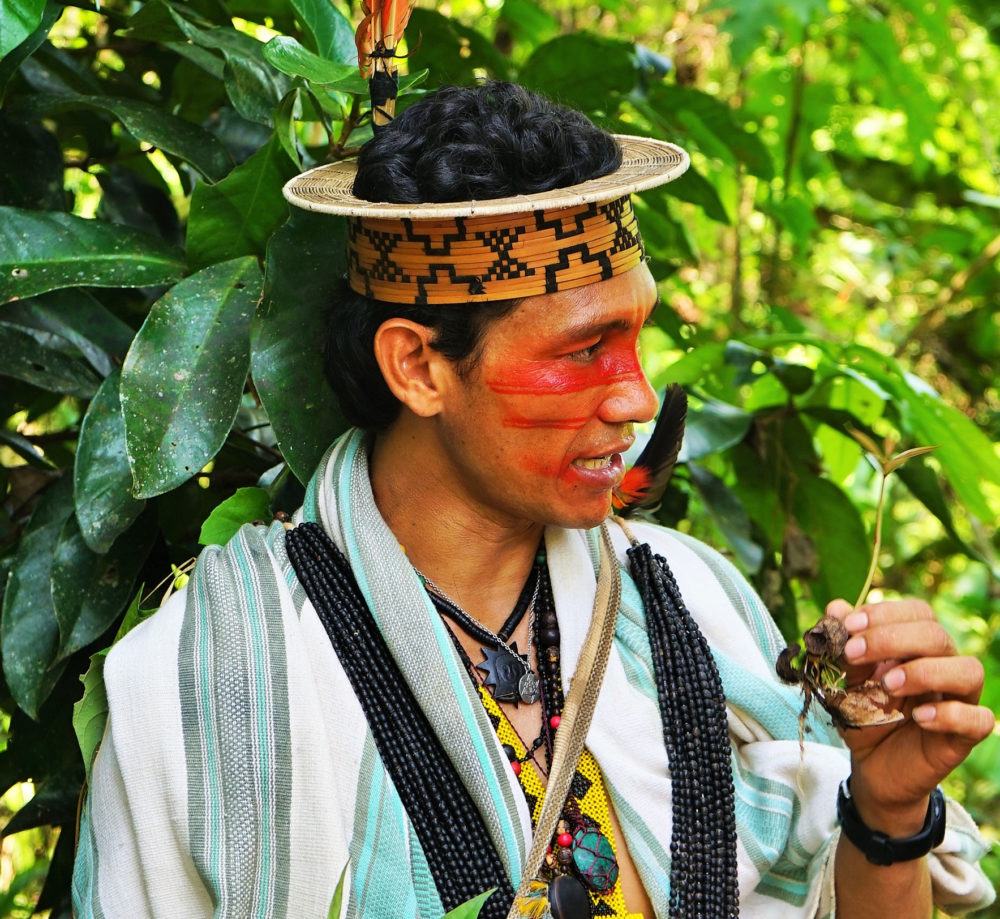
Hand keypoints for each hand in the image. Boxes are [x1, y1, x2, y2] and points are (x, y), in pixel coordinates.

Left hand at [826, 597, 993, 832]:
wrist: (871, 764)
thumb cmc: (863, 714)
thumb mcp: (844, 680)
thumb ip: (842, 646)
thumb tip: (836, 607)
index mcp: (917, 645)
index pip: (918, 612)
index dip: (885, 613)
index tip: (848, 625)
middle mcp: (943, 665)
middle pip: (937, 635)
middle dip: (891, 639)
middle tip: (854, 653)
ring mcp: (958, 699)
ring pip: (968, 670)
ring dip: (925, 672)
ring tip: (888, 686)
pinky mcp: (964, 735)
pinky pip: (979, 718)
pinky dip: (951, 715)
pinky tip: (920, 718)